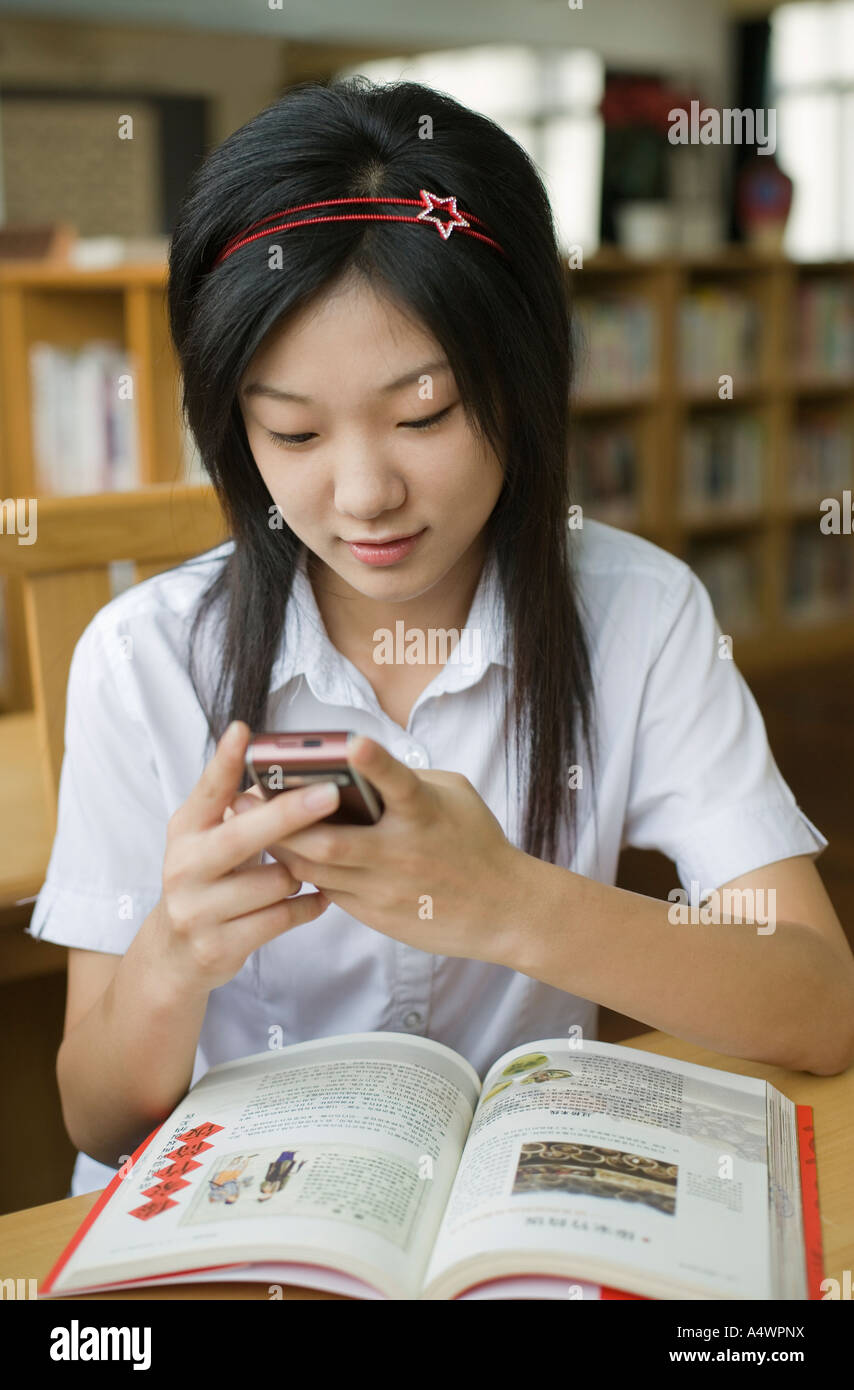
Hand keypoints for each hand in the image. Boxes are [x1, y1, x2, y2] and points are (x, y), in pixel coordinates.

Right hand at [153, 721, 332, 993]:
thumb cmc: (210, 880)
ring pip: (274, 882)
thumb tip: (285, 764)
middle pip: (241, 836)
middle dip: (288, 814)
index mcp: (185, 831)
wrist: (177, 954)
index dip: (224, 761)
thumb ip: (238, 804)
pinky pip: (283, 918)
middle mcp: (184, 867)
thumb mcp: (209, 838)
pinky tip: (321, 898)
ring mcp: (197, 910)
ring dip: (300, 875)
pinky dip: (309, 906)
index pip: (206, 791)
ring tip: (306, 871)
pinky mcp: (219, 946)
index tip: (243, 731)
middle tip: (331, 793)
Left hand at [228, 736, 526, 963]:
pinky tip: (281, 852)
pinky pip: (327, 890)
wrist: (503, 909)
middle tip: (243, 799)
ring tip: (248, 824)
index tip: (352, 742)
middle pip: (331, 839)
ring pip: (318, 869)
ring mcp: (387, 887)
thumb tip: (357, 763)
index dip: (377, 762)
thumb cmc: (476, 841)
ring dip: (280, 846)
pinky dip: (302, 870)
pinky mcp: (377, 914)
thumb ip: (407, 778)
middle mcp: (403, 851)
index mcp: (426, 812)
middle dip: (282, 821)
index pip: (399, 782)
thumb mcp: (453, 795)